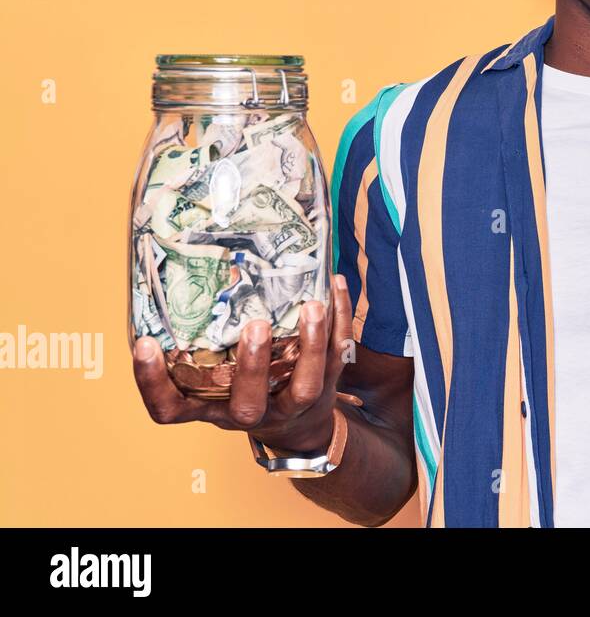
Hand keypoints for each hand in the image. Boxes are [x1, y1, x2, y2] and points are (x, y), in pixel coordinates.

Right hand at [132, 274, 355, 453]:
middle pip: (248, 403)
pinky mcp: (327, 387)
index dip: (152, 383)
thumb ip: (195, 340)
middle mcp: (248, 412)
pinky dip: (340, 319)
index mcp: (209, 407)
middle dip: (253, 366)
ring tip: (311, 306)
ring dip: (310, 345)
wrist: (298, 426)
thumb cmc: (240, 388)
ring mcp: (290, 404)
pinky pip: (338, 355)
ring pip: (305, 386)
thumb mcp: (210, 376)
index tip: (143, 343)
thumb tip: (178, 270)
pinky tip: (335, 285)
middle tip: (255, 326)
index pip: (169, 409)